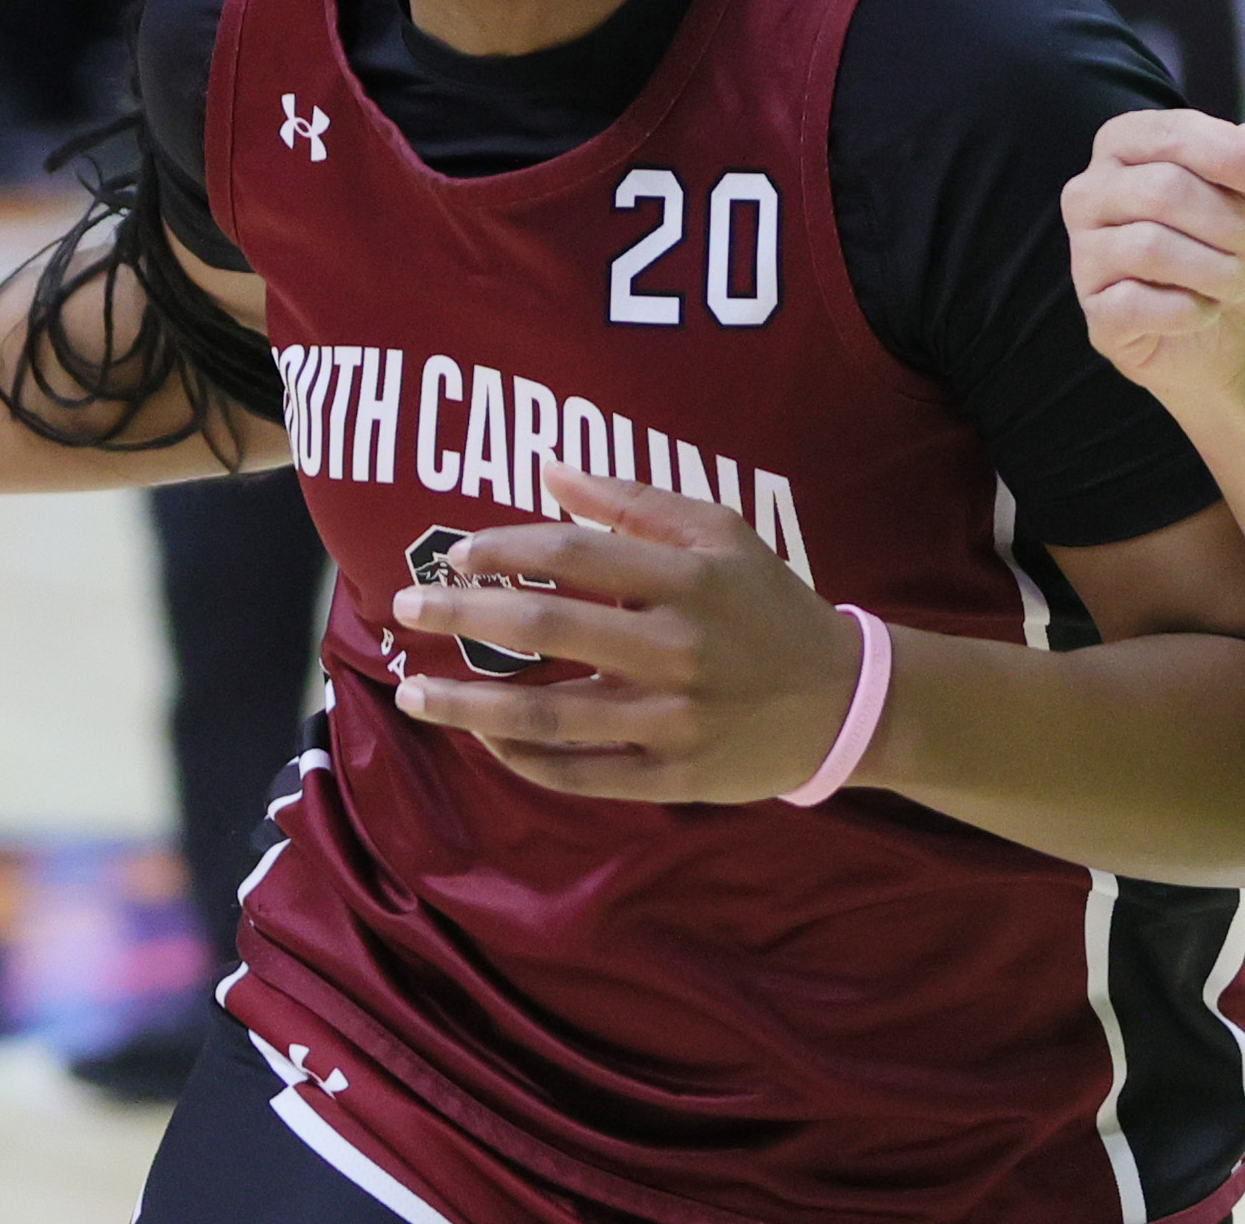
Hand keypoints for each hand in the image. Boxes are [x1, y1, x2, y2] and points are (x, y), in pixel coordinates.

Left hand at [391, 466, 862, 803]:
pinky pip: (581, 775)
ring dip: (470, 706)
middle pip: (548, 631)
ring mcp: (673, 722)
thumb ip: (631, 499)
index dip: (504, 549)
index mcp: (687, 579)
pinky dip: (525, 760)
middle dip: (463, 616)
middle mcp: (677, 650)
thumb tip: (546, 466)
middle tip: (404, 607)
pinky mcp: (673, 779)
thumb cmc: (765, 604)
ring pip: (551, 715)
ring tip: (413, 695)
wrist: (841, 701)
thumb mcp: (718, 532)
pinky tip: (484, 741)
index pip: (574, 555)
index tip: (454, 552)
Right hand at [1064, 109, 1244, 398]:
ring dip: (1217, 271)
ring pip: (1150, 248)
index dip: (1233, 158)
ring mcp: (1085, 254)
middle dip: (1228, 222)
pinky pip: (1140, 306)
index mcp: (1123, 145)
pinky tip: (1201, 310)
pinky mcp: (1097, 312)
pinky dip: (1192, 311)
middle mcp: (1090, 193)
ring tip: (1234, 281)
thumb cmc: (1239, 240)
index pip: (1172, 135)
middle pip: (1163, 190)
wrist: (1238, 320)